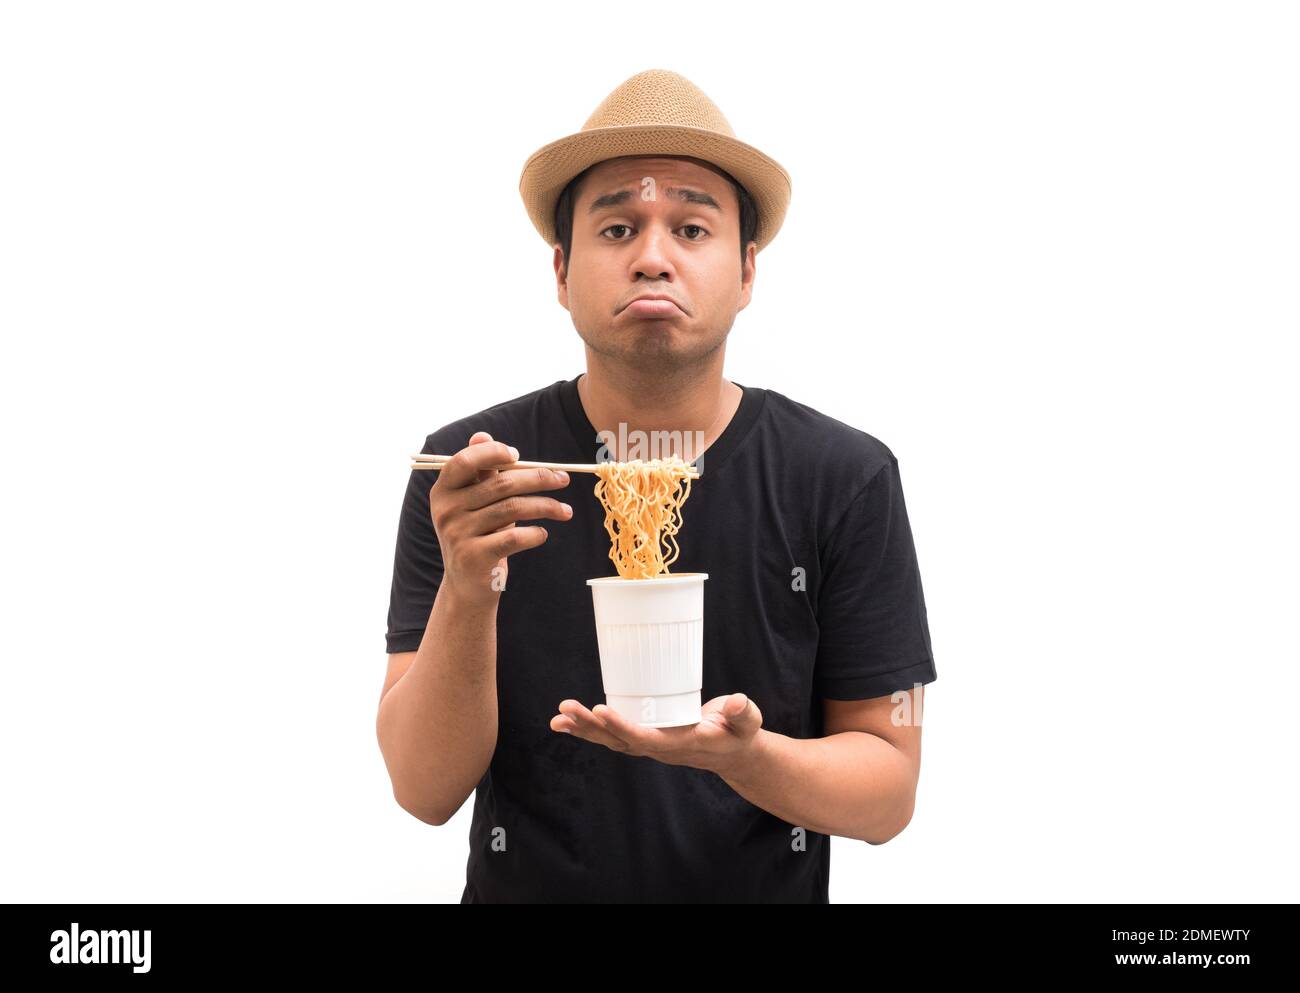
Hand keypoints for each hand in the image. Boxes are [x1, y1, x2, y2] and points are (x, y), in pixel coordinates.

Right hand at [427, 431, 572, 605]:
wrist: (467, 586)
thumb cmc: (478, 534)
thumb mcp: (475, 503)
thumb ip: (481, 471)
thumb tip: (483, 435)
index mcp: (443, 490)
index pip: (464, 461)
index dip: (492, 453)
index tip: (519, 455)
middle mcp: (446, 510)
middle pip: (500, 484)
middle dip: (538, 478)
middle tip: (563, 479)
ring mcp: (457, 534)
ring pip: (512, 509)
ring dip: (547, 506)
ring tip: (565, 510)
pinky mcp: (473, 557)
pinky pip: (514, 537)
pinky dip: (535, 534)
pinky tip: (543, 533)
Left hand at [550, 692, 763, 775]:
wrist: (733, 753)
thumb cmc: (738, 733)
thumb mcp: (747, 722)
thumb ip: (743, 713)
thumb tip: (737, 703)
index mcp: (680, 744)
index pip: (645, 737)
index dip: (622, 726)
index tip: (601, 710)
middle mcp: (659, 747)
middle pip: (618, 740)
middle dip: (591, 726)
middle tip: (566, 709)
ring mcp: (649, 744)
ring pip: (611, 739)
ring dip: (584, 728)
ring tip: (558, 717)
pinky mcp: (645, 736)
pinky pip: (613, 735)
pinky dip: (590, 728)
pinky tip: (568, 721)